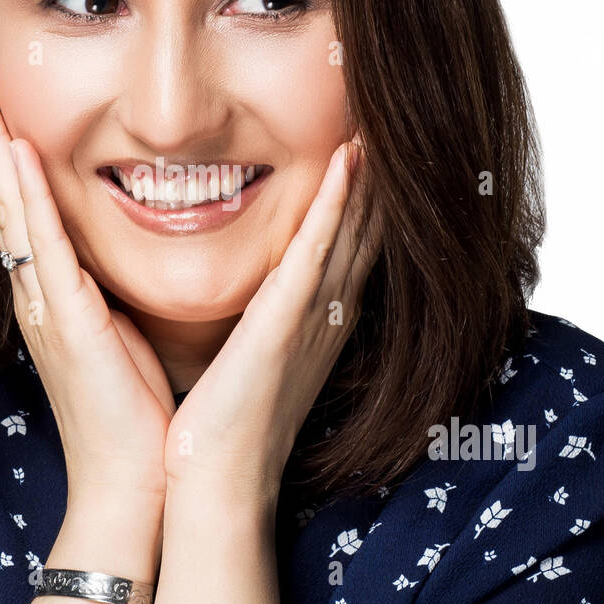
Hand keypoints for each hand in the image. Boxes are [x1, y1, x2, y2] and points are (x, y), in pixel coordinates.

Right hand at [0, 50, 174, 511]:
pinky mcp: (67, 321)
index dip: (6, 142)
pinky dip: (25, 194)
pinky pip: (42, 244)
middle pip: (2, 189)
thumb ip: (117, 283)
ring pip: (10, 204)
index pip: (24, 200)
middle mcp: (38, 289)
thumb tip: (140, 240)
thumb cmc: (139, 410)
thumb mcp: (126, 328)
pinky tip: (14, 148)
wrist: (137, 480)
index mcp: (55, 289)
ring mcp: (44, 303)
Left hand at [164, 137, 380, 507]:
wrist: (214, 479)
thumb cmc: (222, 427)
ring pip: (348, 233)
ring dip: (366, 180)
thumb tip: (251, 297)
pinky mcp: (287, 324)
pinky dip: (335, 207)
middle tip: (390, 123)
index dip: (361, 201)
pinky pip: (317, 253)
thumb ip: (257, 323)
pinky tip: (348, 165)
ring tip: (378, 126)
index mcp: (312, 325)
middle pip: (360, 234)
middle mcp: (325, 316)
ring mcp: (311, 318)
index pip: (344, 249)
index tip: (367, 151)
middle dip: (375, 183)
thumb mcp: (249, 362)